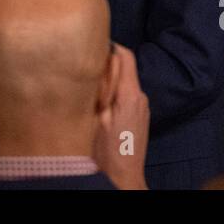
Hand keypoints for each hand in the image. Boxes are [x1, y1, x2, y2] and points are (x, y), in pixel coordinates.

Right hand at [94, 43, 149, 189]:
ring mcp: (141, 107)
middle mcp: (140, 97)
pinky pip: (125, 95)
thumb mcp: (96, 118)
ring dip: (107, 79)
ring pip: (123, 81)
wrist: (123, 178)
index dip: (109, 45)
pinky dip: (112, 92)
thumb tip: (96, 63)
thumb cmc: (106, 153)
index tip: (90, 45)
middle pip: (124, 67)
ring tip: (86, 84)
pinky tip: (96, 102)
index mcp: (130, 94)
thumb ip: (99, 88)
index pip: (125, 55)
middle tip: (82, 66)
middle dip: (104, 63)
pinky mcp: (138, 116)